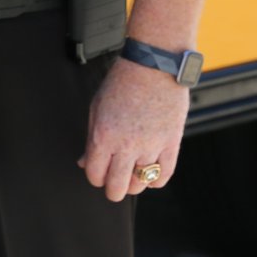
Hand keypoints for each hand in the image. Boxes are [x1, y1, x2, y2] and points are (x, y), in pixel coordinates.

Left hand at [79, 58, 188, 201]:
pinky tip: (149, 173)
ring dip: (134, 185)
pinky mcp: (171, 143)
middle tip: (113, 187)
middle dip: (112, 190)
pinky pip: (164, 175)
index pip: (95, 174)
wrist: (153, 66)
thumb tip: (84, 162)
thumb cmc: (121, 83)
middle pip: (117, 186)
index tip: (98, 174)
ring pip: (141, 183)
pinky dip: (156, 180)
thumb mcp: (96, 108)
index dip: (95, 178)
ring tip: (131, 178)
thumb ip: (91, 139)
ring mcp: (150, 146)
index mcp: (102, 136)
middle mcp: (126, 145)